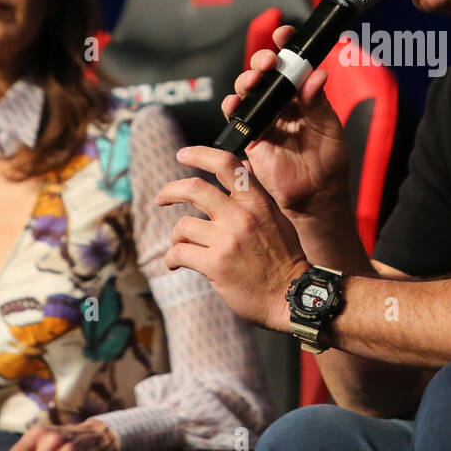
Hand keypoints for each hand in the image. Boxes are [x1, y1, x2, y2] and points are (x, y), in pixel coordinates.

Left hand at [157, 146, 310, 332]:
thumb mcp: (277, 218)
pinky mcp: (215, 265)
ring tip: (182, 245)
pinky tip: (175, 262)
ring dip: (177, 236)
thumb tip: (242, 167)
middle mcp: (241, 216)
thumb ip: (255, 195)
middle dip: (170, 191)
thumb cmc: (283, 258)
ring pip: (183, 225)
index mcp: (257, 202)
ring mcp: (227, 240)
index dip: (200, 155)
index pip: (227, 165)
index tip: (183, 155)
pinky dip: (172, 258)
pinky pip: (179, 252)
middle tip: (161, 198)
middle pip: (194, 189)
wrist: (289, 295)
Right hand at [223, 24, 350, 216]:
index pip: (292, 63)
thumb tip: (316, 74)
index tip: (284, 34)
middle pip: (265, 72)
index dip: (286, 45)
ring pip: (248, 90)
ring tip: (255, 79)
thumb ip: (318, 102)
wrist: (317, 195)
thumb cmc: (329, 161)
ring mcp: (264, 118)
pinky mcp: (251, 136)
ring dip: (247, 79)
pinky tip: (236, 103)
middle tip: (269, 61)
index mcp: (303, 95)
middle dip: (262, 60)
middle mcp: (282, 103)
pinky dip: (232, 107)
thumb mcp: (329, 128)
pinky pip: (236, 116)